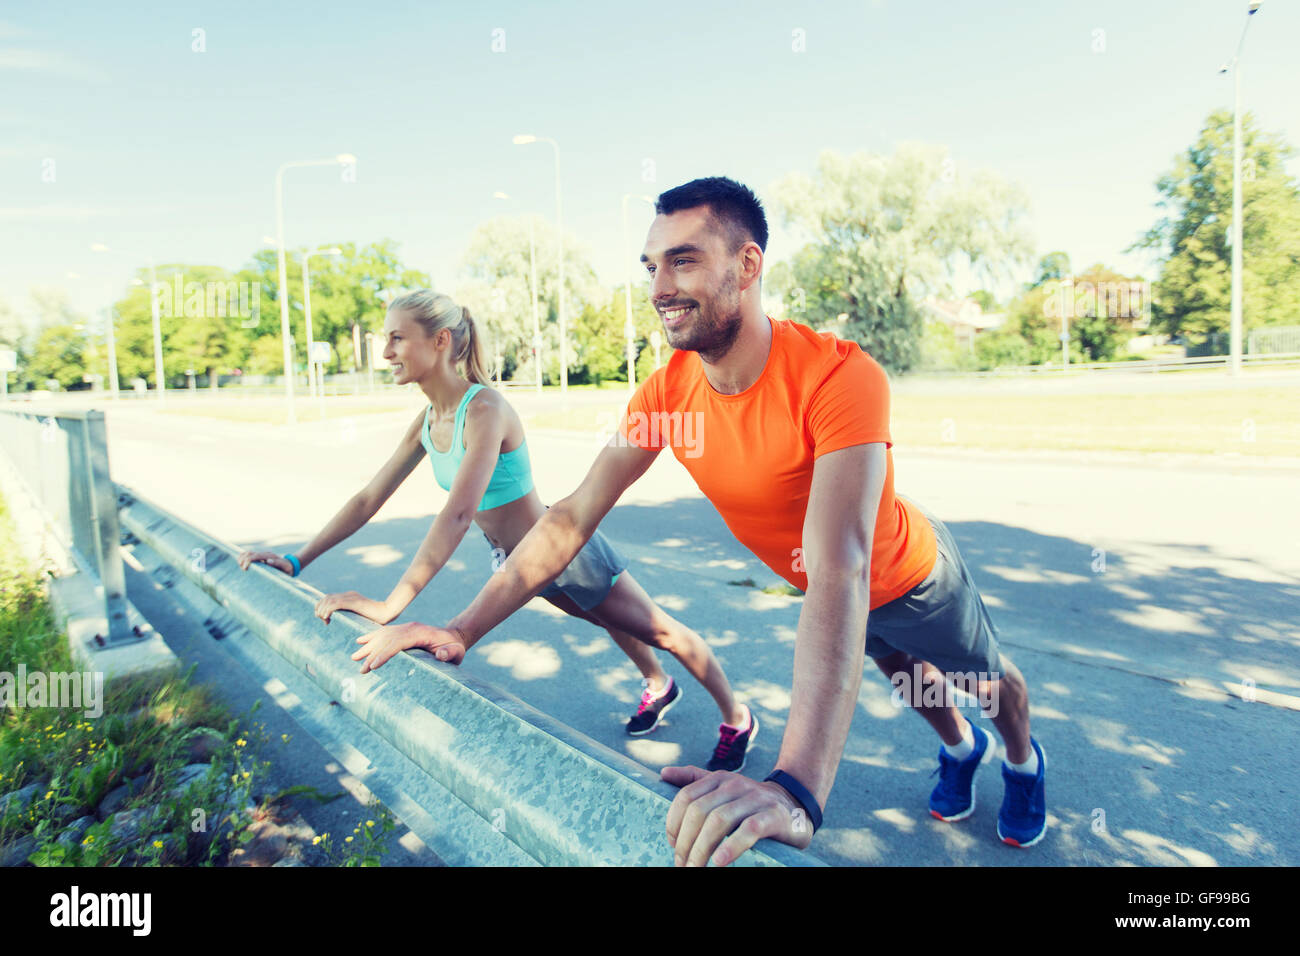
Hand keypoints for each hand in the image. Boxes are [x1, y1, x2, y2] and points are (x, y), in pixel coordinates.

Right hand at [238, 550, 293, 574]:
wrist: (291, 565)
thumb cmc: (288, 569)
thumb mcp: (285, 567)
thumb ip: (278, 564)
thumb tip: (268, 561)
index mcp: (270, 556)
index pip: (256, 556)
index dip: (248, 561)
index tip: (245, 568)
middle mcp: (265, 554)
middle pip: (250, 553)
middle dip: (243, 559)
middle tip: (241, 568)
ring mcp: (262, 555)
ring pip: (249, 553)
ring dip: (242, 557)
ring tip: (239, 565)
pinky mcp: (261, 557)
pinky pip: (250, 555)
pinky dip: (243, 557)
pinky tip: (240, 562)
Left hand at [314, 590, 385, 624]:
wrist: (387, 613)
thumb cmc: (376, 618)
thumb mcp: (359, 616)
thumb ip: (350, 615)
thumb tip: (342, 623)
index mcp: (350, 596)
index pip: (329, 597)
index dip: (321, 606)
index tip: (323, 618)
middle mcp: (349, 594)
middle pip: (327, 597)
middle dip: (320, 608)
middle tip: (322, 619)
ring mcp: (352, 597)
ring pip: (329, 600)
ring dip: (323, 610)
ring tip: (323, 619)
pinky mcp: (354, 602)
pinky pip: (336, 604)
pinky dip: (328, 610)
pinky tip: (327, 617)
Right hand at [351, 622, 466, 673]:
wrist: (453, 637)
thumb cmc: (454, 648)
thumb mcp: (456, 652)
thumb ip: (450, 653)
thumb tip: (440, 654)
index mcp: (420, 633)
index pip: (399, 642)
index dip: (386, 653)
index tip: (374, 665)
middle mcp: (410, 628)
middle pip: (387, 639)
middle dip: (373, 654)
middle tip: (362, 669)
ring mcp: (405, 628)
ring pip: (382, 635)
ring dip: (368, 646)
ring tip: (354, 658)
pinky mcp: (402, 631)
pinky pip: (384, 632)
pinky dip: (371, 637)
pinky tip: (360, 642)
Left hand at [661, 766, 812, 866]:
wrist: (794, 804)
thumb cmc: (750, 803)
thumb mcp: (723, 787)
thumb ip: (694, 779)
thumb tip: (664, 773)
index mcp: (719, 779)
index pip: (686, 797)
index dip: (674, 822)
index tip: (672, 844)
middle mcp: (735, 785)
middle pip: (699, 811)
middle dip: (685, 841)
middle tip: (682, 864)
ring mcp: (755, 799)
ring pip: (719, 821)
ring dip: (702, 848)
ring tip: (695, 868)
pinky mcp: (773, 816)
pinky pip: (749, 830)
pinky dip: (731, 847)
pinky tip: (719, 862)